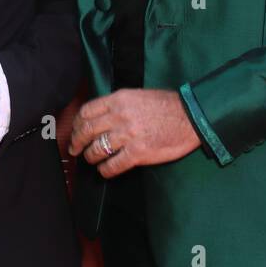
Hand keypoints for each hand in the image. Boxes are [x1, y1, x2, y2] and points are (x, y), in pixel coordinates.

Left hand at [68, 89, 201, 177]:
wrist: (191, 117)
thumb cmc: (167, 105)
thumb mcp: (139, 95)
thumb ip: (119, 105)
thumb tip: (102, 116)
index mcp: (119, 99)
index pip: (87, 111)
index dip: (77, 124)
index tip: (75, 131)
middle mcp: (120, 116)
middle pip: (87, 131)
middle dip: (77, 142)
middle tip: (75, 149)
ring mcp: (128, 135)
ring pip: (97, 149)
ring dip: (90, 157)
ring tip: (92, 159)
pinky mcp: (138, 152)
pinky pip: (113, 165)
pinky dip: (105, 170)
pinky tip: (105, 170)